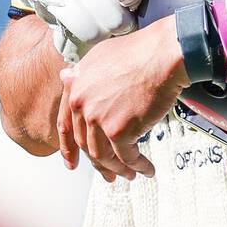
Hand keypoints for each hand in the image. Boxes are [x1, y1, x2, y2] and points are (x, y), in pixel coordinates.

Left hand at [56, 17, 190, 181]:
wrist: (161, 55)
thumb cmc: (139, 52)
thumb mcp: (100, 56)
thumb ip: (82, 73)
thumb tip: (66, 77)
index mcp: (75, 86)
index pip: (65, 123)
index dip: (68, 147)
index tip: (72, 162)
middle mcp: (81, 103)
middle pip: (85, 143)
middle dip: (99, 163)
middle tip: (108, 173)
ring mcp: (98, 118)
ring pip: (103, 155)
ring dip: (118, 168)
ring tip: (130, 174)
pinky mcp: (118, 130)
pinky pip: (127, 157)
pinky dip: (138, 166)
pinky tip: (146, 169)